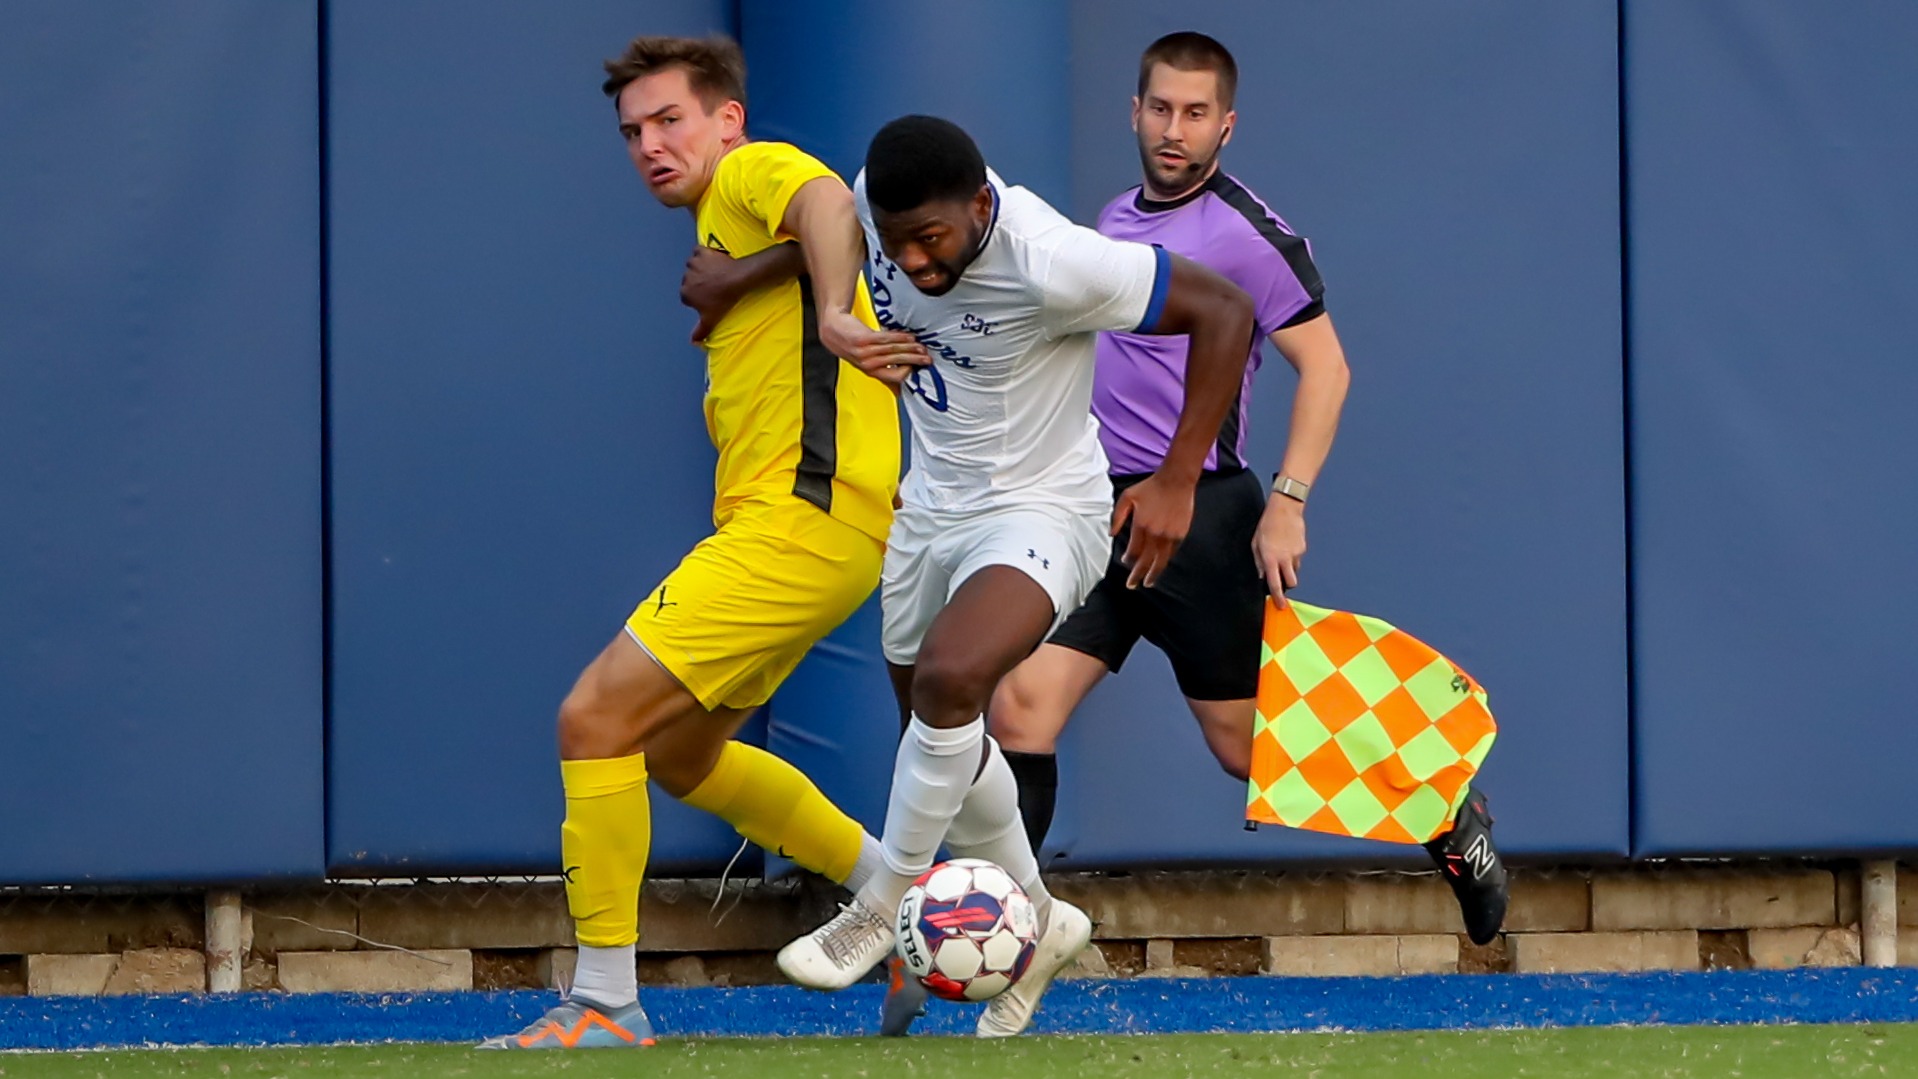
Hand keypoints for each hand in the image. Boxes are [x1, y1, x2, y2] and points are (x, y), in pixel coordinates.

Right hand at [680, 247, 751, 343]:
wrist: (737, 279)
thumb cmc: (724, 300)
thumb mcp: (711, 319)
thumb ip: (700, 331)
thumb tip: (692, 342)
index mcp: (685, 293)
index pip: (688, 296)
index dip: (699, 297)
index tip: (709, 297)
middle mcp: (685, 277)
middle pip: (690, 280)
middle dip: (699, 283)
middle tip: (714, 286)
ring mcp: (693, 263)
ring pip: (693, 266)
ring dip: (700, 268)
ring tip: (715, 273)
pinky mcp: (701, 251)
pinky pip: (698, 252)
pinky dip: (703, 254)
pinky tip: (712, 259)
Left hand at [817, 309, 929, 386]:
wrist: (834, 329)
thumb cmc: (854, 346)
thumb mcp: (867, 364)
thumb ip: (884, 373)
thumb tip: (899, 391)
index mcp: (872, 372)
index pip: (896, 378)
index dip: (910, 373)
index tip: (921, 368)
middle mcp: (869, 365)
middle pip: (898, 364)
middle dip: (916, 360)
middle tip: (928, 358)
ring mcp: (866, 352)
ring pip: (895, 351)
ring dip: (911, 348)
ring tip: (921, 346)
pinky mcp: (864, 339)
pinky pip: (887, 339)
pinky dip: (900, 337)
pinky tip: (909, 336)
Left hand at [1111, 472, 1195, 588]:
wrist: (1176, 480)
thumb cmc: (1150, 487)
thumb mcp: (1127, 497)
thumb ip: (1117, 517)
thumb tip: (1112, 534)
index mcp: (1141, 526)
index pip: (1133, 551)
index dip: (1128, 559)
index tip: (1125, 563)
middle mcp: (1155, 534)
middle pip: (1146, 561)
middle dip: (1138, 575)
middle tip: (1132, 585)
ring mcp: (1170, 535)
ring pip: (1160, 561)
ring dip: (1154, 573)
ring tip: (1149, 582)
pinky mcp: (1181, 534)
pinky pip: (1172, 552)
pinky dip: (1165, 560)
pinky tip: (1160, 565)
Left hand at [1253, 495, 1305, 605]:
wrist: (1285, 508)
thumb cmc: (1267, 524)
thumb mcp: (1256, 543)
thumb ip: (1258, 561)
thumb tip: (1261, 575)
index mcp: (1270, 559)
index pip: (1275, 584)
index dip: (1278, 597)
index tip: (1280, 605)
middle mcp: (1285, 559)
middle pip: (1292, 582)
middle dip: (1288, 585)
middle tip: (1282, 580)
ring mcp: (1296, 554)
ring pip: (1295, 571)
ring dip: (1289, 570)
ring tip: (1282, 556)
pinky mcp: (1303, 548)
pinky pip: (1298, 559)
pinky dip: (1293, 558)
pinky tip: (1287, 545)